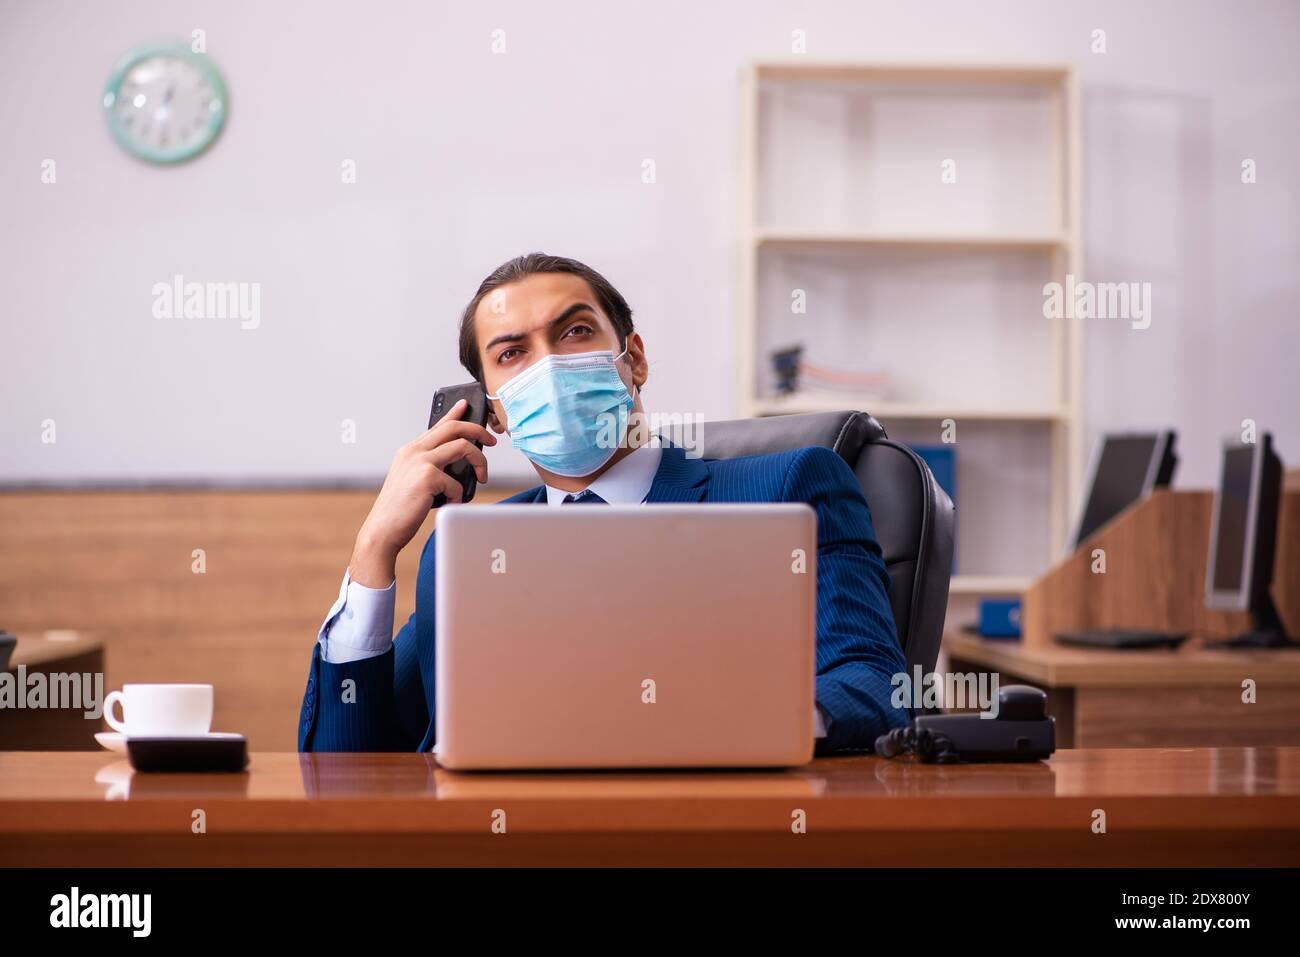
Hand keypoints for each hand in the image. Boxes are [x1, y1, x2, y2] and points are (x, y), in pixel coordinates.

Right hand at [349, 400, 495, 586]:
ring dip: (480, 462)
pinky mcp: (427, 477)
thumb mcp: (414, 481)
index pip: (437, 425)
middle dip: (477, 430)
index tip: (466, 405)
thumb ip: (431, 468)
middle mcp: (414, 451)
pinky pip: (457, 482)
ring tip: (482, 477)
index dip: (454, 413)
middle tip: (491, 441)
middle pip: (454, 428)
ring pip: (463, 447)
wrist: (383, 530)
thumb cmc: (401, 510)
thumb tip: (462, 465)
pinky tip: (452, 504)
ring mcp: (419, 462)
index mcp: (410, 451)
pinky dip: (460, 495)